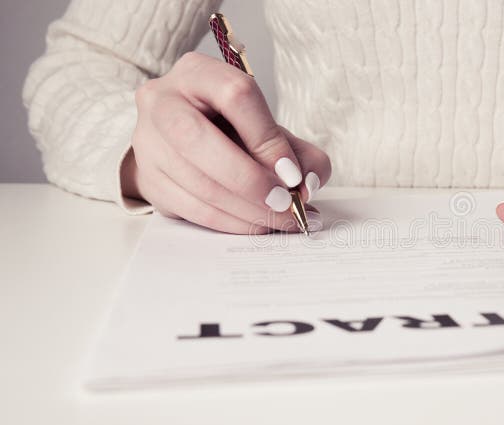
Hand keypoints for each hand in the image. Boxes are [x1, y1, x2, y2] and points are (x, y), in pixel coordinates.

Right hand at [122, 52, 330, 233]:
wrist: (192, 146)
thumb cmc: (237, 132)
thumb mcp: (273, 131)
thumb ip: (302, 153)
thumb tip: (307, 184)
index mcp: (198, 72)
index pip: (234, 95)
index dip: (267, 139)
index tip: (292, 174)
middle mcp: (162, 100)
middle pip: (198, 139)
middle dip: (249, 179)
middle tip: (284, 203)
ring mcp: (147, 140)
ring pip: (194, 180)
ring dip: (244, 209)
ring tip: (279, 219)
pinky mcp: (147, 179)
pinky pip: (189, 208)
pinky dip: (229, 222)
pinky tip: (255, 224)